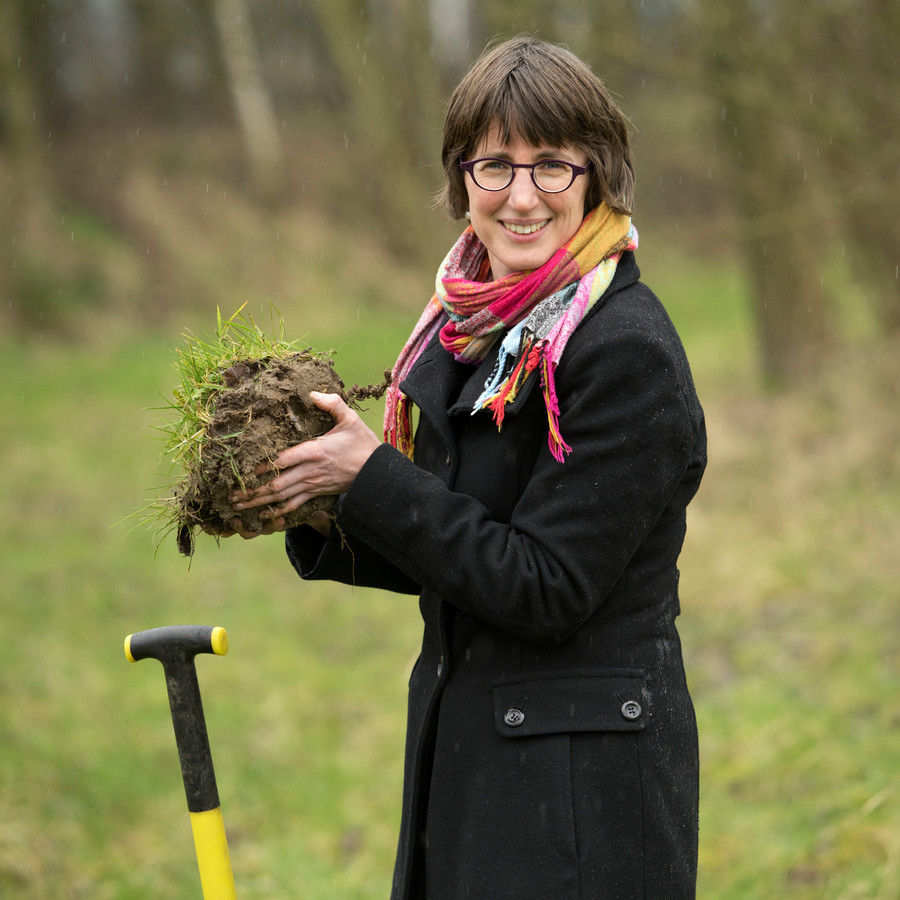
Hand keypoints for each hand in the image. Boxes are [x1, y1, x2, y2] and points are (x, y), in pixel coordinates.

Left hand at [230, 391, 380, 522]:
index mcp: (315, 451)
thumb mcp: (350, 419)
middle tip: (231, 495)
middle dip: (252, 491)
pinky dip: (278, 512)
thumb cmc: (363, 443)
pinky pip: (295, 505)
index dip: (262, 466)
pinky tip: (264, 515)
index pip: (283, 460)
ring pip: (282, 497)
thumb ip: (332, 403)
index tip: (242, 470)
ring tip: (238, 505)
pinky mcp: (317, 492)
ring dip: (259, 502)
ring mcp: (313, 484)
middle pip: (277, 484)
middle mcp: (311, 471)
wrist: (377, 470)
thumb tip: (312, 394)